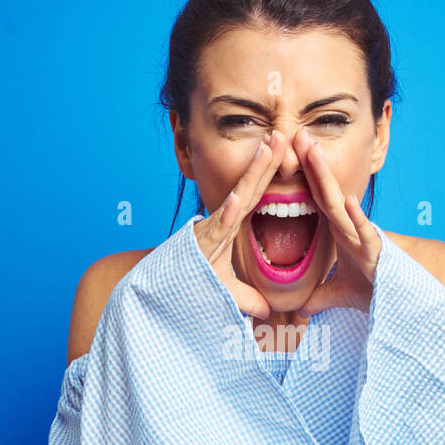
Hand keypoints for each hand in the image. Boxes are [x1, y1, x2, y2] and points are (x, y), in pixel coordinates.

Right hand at [192, 129, 291, 317]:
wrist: (159, 296)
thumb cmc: (189, 286)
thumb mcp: (226, 293)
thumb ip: (247, 298)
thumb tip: (268, 310)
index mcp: (228, 227)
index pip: (254, 196)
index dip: (269, 174)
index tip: (285, 151)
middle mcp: (220, 223)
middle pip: (249, 187)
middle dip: (266, 161)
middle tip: (283, 133)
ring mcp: (210, 232)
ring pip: (236, 199)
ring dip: (252, 174)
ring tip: (267, 148)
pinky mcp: (199, 246)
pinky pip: (215, 228)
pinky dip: (225, 213)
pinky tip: (237, 197)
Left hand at [290, 126, 381, 315]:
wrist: (399, 302)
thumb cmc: (373, 290)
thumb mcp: (337, 295)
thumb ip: (319, 296)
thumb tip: (301, 307)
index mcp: (341, 232)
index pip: (319, 200)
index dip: (305, 177)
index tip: (290, 153)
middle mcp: (350, 229)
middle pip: (327, 193)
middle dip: (314, 164)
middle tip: (299, 134)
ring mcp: (363, 238)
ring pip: (342, 206)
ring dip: (328, 180)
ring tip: (316, 154)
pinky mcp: (376, 253)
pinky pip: (366, 233)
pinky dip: (358, 217)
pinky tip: (350, 200)